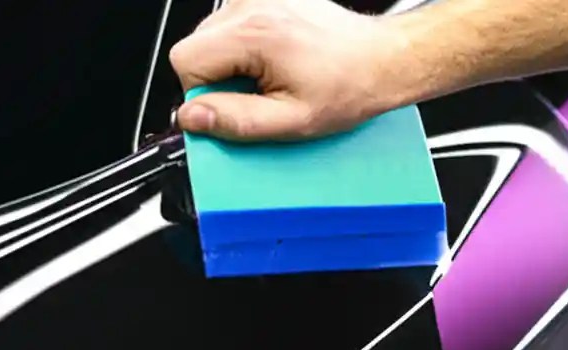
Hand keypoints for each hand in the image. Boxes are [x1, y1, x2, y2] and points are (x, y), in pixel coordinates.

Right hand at [168, 0, 412, 140]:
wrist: (381, 60)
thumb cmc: (348, 87)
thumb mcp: (290, 120)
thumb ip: (236, 121)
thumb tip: (192, 117)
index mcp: (255, 33)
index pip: (185, 60)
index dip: (203, 93)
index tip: (233, 106)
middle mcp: (253, 5)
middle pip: (196, 46)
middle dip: (219, 78)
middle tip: (260, 93)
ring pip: (213, 37)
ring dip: (234, 63)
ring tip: (274, 76)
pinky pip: (233, 27)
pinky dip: (246, 48)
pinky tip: (276, 60)